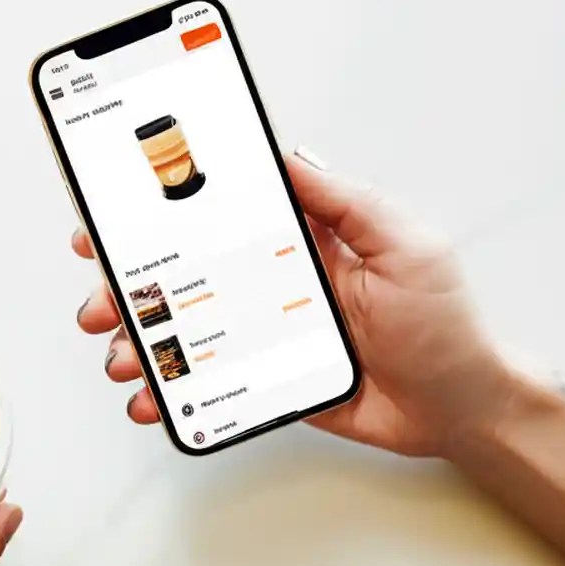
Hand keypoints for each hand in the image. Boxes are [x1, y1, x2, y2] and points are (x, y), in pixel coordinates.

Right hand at [74, 147, 517, 456]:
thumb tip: (289, 157)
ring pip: (181, 331)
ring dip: (138, 341)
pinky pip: (204, 384)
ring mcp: (261, 334)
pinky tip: (151, 396)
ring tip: (123, 355)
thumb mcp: (404, 243)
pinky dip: (169, 392)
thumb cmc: (445, 324)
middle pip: (180, 275)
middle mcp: (270, 283)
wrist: (461, 407)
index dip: (160, 212)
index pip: (216, 214)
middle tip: (103, 298)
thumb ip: (344, 202)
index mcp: (299, 240)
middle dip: (127, 284)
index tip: (113, 214)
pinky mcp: (263, 380)